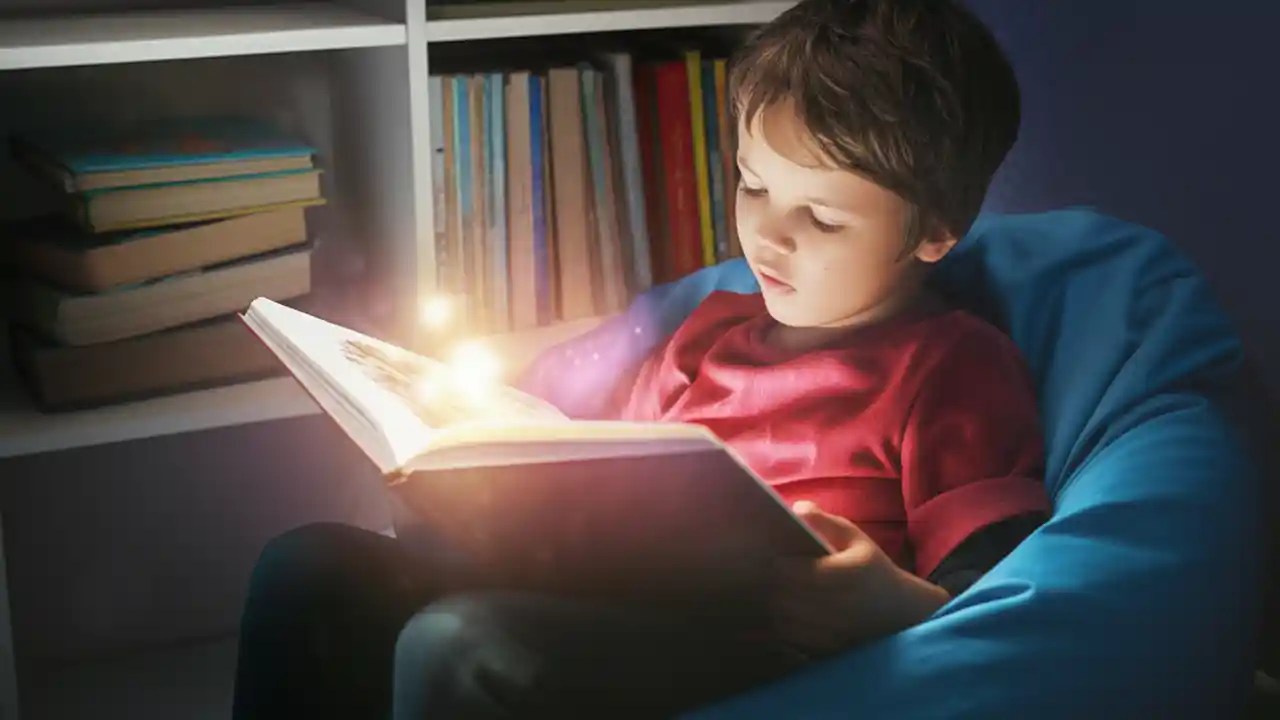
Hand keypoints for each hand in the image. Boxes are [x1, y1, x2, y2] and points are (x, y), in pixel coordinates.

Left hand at [771, 501, 950, 654]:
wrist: (900, 613)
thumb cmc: (872, 570)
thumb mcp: (855, 540)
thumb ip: (825, 523)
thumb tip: (796, 508)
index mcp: (841, 575)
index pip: (789, 569)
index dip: (777, 562)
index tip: (771, 553)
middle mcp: (834, 607)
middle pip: (780, 595)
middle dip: (771, 583)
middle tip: (765, 571)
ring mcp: (828, 633)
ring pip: (780, 619)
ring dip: (773, 605)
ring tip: (775, 591)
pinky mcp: (823, 651)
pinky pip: (788, 639)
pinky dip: (782, 626)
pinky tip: (788, 612)